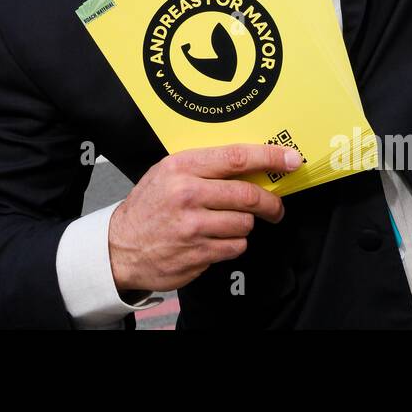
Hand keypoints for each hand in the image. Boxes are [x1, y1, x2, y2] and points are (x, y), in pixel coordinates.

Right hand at [107, 143, 301, 293]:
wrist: (121, 246)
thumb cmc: (149, 206)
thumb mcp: (168, 173)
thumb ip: (205, 167)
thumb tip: (251, 164)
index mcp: (182, 167)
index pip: (236, 158)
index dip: (270, 158)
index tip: (291, 160)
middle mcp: (187, 194)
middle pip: (249, 195)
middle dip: (271, 203)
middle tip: (276, 207)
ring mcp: (193, 226)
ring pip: (245, 223)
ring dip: (244, 225)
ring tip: (227, 223)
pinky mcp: (198, 253)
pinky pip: (236, 247)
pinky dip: (233, 244)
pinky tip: (215, 239)